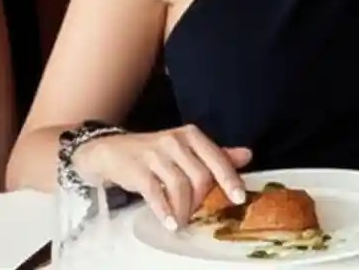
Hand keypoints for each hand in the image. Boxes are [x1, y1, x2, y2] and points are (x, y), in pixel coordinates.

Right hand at [73, 124, 251, 229]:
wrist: (111, 150)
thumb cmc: (155, 153)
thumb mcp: (187, 150)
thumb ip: (216, 155)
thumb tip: (247, 155)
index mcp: (192, 135)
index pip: (217, 158)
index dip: (229, 180)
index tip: (239, 199)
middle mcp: (175, 141)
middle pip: (200, 176)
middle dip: (202, 200)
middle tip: (198, 214)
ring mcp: (155, 154)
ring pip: (179, 186)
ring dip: (184, 209)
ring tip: (183, 222)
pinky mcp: (137, 169)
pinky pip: (155, 193)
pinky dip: (165, 211)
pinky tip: (170, 223)